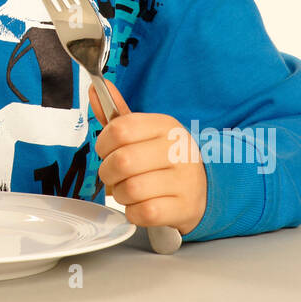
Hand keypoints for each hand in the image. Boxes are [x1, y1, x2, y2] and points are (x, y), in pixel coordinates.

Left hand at [89, 79, 206, 235]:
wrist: (205, 189)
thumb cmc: (165, 159)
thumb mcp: (145, 133)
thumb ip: (117, 115)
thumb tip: (95, 88)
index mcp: (166, 126)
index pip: (119, 129)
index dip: (103, 144)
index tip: (106, 151)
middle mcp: (177, 150)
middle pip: (122, 161)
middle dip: (107, 173)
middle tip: (114, 175)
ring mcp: (184, 180)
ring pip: (130, 190)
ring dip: (120, 194)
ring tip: (128, 190)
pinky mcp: (184, 207)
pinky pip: (142, 212)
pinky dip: (133, 212)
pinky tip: (140, 205)